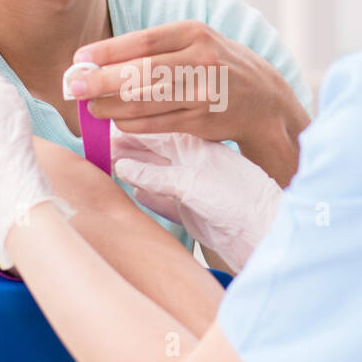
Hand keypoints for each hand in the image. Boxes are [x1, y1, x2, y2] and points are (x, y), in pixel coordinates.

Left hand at [70, 21, 309, 184]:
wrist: (265, 101)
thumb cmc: (219, 66)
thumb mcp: (197, 43)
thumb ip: (157, 48)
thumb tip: (101, 59)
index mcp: (195, 33)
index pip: (143, 40)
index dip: (107, 51)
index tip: (79, 59)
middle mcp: (201, 60)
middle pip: (140, 72)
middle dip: (101, 81)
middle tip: (74, 86)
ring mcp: (203, 92)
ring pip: (145, 101)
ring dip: (111, 106)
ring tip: (90, 106)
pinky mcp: (202, 121)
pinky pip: (156, 123)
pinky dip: (131, 123)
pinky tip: (116, 121)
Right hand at [111, 126, 281, 273]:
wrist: (264, 233)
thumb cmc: (235, 199)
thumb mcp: (191, 182)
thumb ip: (156, 175)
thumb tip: (121, 165)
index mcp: (193, 147)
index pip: (153, 132)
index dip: (128, 130)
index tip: (102, 128)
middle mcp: (190, 164)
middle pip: (149, 154)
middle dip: (125, 151)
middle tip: (96, 148)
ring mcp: (190, 189)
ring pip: (152, 177)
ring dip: (132, 172)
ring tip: (106, 166)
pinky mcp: (191, 213)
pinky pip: (162, 201)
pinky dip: (148, 196)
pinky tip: (132, 192)